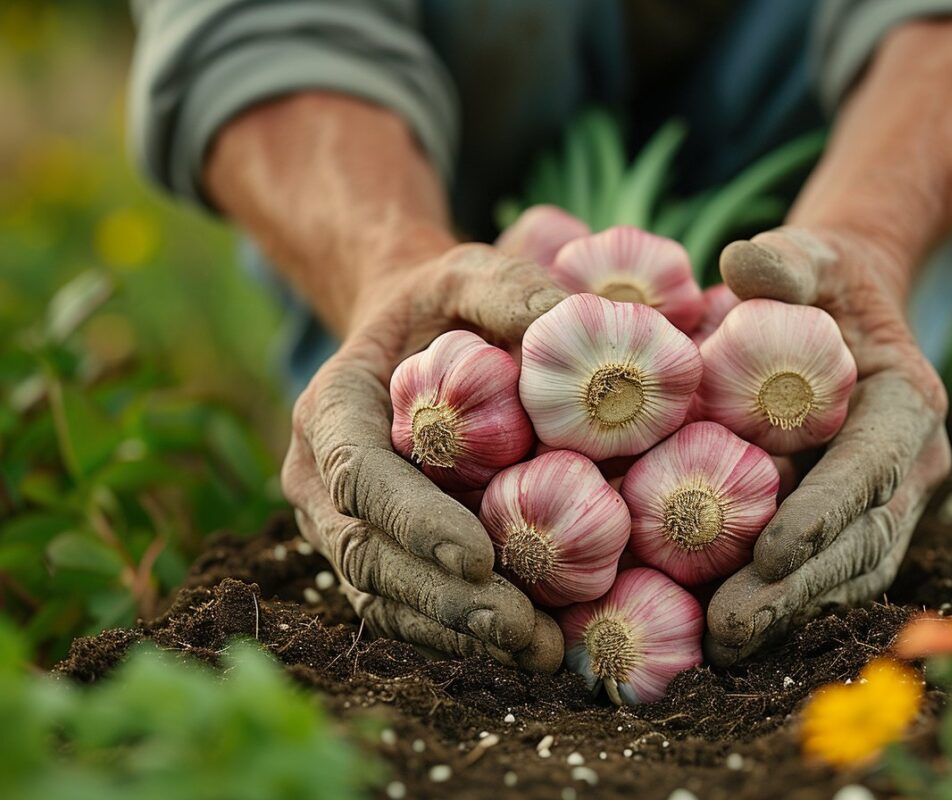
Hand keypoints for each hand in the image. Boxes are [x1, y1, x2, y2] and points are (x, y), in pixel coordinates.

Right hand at [281, 244, 566, 671]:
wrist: (409, 335)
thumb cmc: (442, 305)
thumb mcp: (471, 274)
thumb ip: (511, 291)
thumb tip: (578, 325)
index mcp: (332, 411)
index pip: (358, 475)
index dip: (413, 521)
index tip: (479, 555)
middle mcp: (321, 480)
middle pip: (370, 554)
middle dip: (444, 598)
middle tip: (521, 628)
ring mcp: (343, 526)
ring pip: (386, 595)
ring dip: (456, 631)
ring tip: (537, 651)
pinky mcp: (378, 554)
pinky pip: (407, 606)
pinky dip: (459, 633)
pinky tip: (526, 647)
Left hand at [705, 227, 951, 666]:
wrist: (845, 312)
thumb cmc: (822, 282)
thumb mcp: (808, 258)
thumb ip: (784, 262)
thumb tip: (744, 266)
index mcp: (907, 404)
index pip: (870, 468)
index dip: (824, 513)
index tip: (770, 553)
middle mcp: (911, 466)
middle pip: (861, 541)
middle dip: (798, 589)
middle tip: (730, 629)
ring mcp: (888, 504)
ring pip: (849, 573)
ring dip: (790, 613)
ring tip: (722, 648)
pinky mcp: (856, 525)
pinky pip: (830, 575)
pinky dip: (788, 605)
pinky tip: (728, 631)